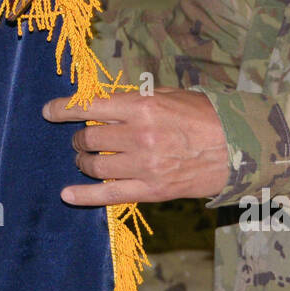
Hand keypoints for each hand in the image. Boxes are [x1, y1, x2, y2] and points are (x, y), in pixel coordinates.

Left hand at [42, 88, 229, 206]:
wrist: (241, 150)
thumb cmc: (208, 117)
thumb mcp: (172, 94)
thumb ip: (136, 99)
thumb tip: (105, 101)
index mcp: (144, 106)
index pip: (91, 106)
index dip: (64, 108)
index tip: (48, 111)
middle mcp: (140, 135)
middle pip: (90, 137)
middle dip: (80, 137)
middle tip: (82, 138)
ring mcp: (144, 166)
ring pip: (95, 165)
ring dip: (84, 161)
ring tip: (85, 159)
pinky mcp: (151, 191)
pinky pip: (108, 195)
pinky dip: (83, 196)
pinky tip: (67, 194)